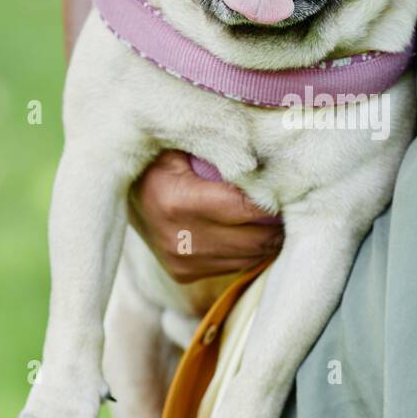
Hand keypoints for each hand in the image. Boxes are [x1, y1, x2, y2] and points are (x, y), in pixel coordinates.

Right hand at [128, 151, 282, 282]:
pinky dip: (249, 250)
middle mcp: (178, 238)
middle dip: (278, 222)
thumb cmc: (161, 157)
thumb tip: (274, 162)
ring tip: (275, 216)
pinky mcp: (182, 273)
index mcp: (177, 201)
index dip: (275, 198)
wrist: (123, 190)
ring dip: (269, 239)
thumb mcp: (186, 144)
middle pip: (255, 238)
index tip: (291, 186)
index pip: (248, 207)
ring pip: (250, 257)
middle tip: (292, 203)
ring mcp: (180, 261)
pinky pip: (235, 265)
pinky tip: (250, 229)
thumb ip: (225, 151)